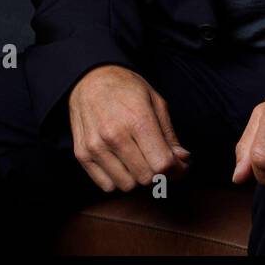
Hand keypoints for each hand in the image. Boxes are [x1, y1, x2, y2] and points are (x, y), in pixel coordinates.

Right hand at [67, 64, 190, 192]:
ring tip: (139, 160)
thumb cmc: (126, 88)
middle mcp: (114, 135)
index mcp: (138, 119)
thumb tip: (182, 160)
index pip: (162, 164)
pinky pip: (107, 185)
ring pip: (127, 185)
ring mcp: (96, 146)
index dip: (177, 170)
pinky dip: (118, 179)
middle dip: (159, 173)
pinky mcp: (82, 154)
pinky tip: (122, 162)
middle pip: (146, 178)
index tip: (179, 166)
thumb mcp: (156, 101)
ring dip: (138, 177)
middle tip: (160, 161)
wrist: (90, 79)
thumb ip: (169, 135)